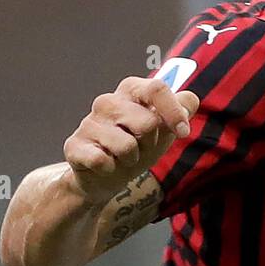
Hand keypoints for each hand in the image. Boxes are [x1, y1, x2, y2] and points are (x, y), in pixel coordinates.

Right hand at [62, 76, 200, 203]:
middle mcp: (107, 101)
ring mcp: (89, 122)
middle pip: (148, 123)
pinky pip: (102, 160)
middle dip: (151, 143)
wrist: (104, 176)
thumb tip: (190, 100)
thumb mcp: (165, 129)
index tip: (183, 132)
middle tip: (140, 147)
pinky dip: (110, 169)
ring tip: (122, 157)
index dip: (174, 112)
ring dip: (131, 159)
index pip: (157, 88)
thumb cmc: (139, 146)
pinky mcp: (74, 145)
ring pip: (127, 145)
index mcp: (131, 90)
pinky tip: (104, 165)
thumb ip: (181, 110)